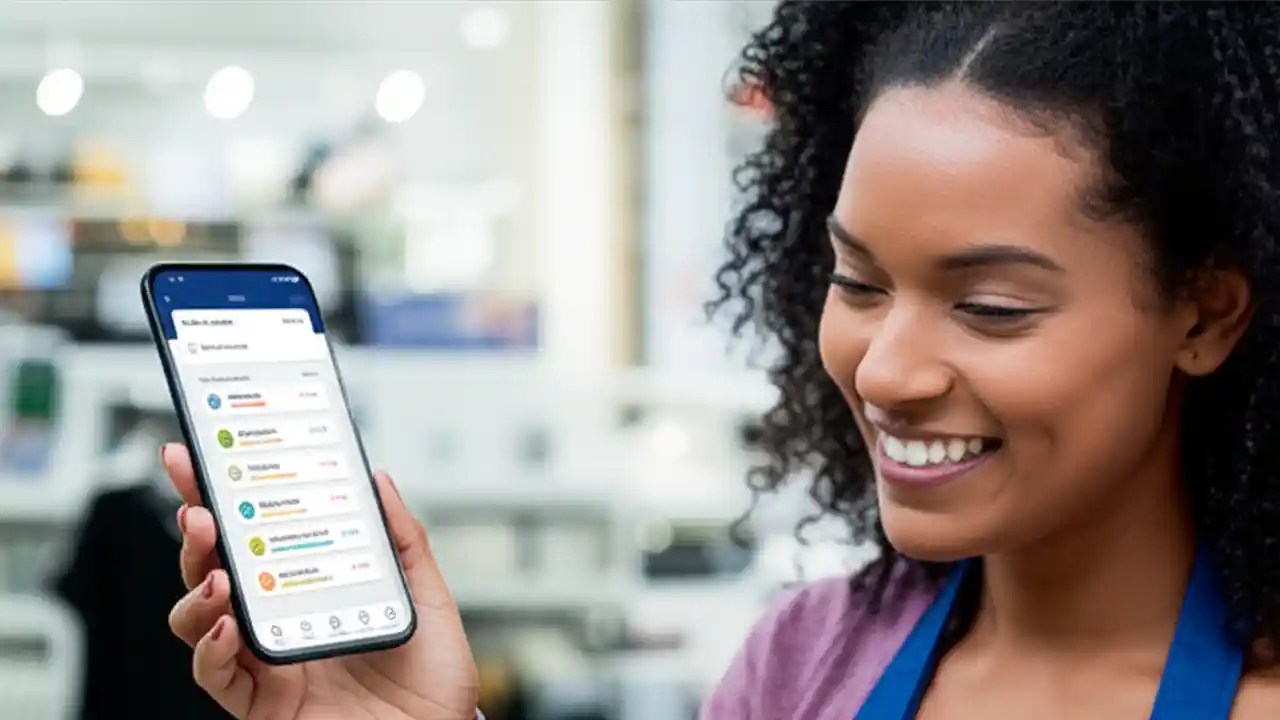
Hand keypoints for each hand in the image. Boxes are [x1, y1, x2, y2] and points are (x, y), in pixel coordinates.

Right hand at [163, 443, 478, 719]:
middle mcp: (278, 623)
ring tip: (220, 570)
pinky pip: (216, 675)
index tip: (202, 459)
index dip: (221, 500)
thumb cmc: (432, 681)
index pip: (254, 537)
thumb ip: (404, 540)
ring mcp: (265, 662)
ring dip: (197, 588)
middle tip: (200, 506)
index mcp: (309, 591)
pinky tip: (226, 626)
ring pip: (198, 619)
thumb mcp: (427, 597)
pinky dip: (211, 649)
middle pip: (214, 569)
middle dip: (197, 533)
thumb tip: (378, 480)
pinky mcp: (261, 704)